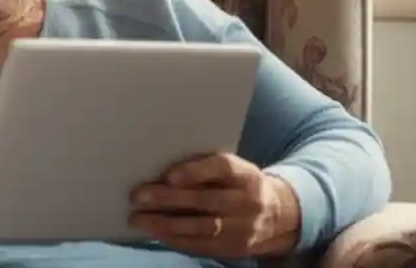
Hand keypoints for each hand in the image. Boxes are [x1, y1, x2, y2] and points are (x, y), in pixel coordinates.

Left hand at [129, 153, 300, 258]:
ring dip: (165, 224)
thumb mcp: (232, 169)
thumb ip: (204, 166)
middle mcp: (247, 201)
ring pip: (202, 227)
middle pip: (206, 200)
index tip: (169, 176)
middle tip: (138, 196)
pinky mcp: (235, 248)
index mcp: (245, 174)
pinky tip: (155, 233)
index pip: (222, 168)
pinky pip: (202, 245)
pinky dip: (175, 239)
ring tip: (138, 219)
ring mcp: (243, 228)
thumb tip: (160, 169)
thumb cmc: (239, 183)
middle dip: (169, 199)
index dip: (195, 171)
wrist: (277, 215)